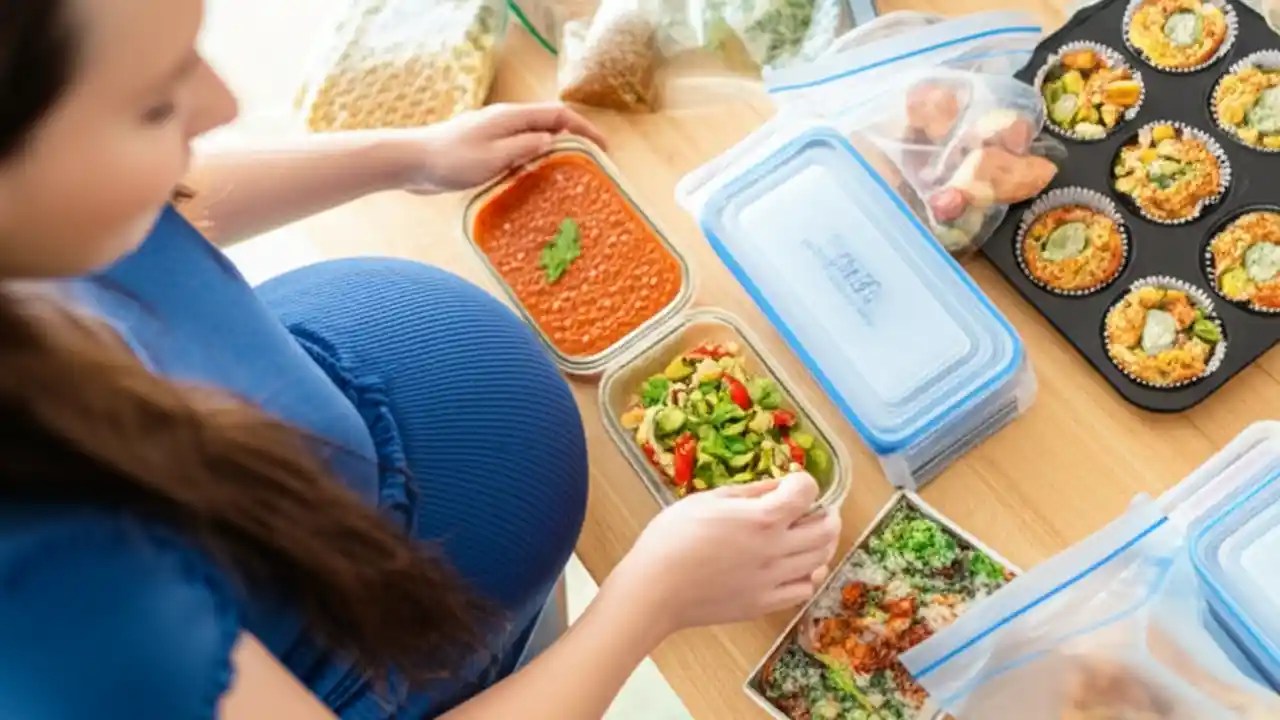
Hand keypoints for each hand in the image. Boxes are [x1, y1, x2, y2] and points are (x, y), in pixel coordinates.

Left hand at [400, 103, 605, 193]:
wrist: (412, 162)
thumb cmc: (452, 159)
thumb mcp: (494, 156)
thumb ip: (525, 147)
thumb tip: (553, 141)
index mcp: (511, 117)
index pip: (558, 115)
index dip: (583, 128)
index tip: (602, 149)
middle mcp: (506, 122)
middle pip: (549, 124)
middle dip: (573, 141)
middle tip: (589, 166)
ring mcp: (495, 135)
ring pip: (534, 139)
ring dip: (553, 153)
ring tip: (569, 177)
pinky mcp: (485, 150)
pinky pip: (518, 152)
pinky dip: (534, 163)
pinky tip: (535, 183)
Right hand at [604, 474, 841, 638]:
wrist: (655, 589)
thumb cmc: (672, 538)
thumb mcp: (706, 500)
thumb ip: (748, 493)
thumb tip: (777, 486)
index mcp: (761, 518)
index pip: (807, 493)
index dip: (805, 483)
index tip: (795, 484)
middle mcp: (775, 549)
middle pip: (826, 530)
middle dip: (827, 514)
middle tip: (817, 510)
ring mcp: (772, 580)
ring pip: (821, 561)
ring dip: (822, 544)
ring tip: (810, 536)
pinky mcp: (765, 604)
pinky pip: (803, 590)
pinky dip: (807, 575)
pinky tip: (795, 567)